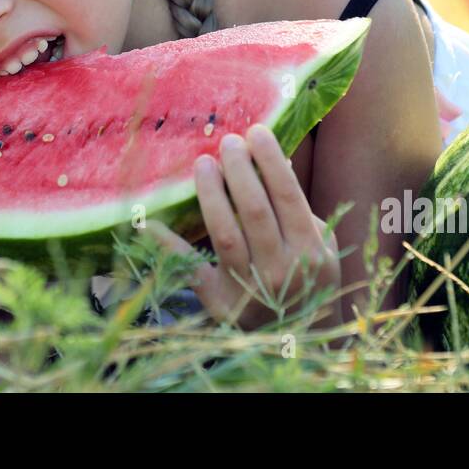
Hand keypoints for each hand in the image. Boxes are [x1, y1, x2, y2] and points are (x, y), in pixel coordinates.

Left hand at [143, 123, 340, 330]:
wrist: (298, 338)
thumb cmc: (307, 277)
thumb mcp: (319, 245)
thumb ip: (298, 207)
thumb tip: (273, 158)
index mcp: (310, 251)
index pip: (288, 196)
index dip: (270, 161)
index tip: (255, 131)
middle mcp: (281, 270)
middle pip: (255, 210)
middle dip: (239, 170)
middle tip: (227, 141)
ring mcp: (249, 288)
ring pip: (225, 233)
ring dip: (211, 193)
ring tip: (203, 162)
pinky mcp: (218, 302)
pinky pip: (191, 269)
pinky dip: (169, 245)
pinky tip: (150, 221)